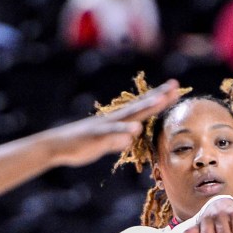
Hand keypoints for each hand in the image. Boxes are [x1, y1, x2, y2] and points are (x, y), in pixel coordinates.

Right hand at [38, 81, 179, 167]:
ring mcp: (105, 126)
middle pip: (141, 106)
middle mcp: (114, 119)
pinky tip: (135, 129)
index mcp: (117, 122)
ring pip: (129, 114)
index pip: (142, 108)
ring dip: (146, 107)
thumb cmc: (80, 146)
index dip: (158, 100)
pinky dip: (124, 130)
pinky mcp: (96, 135)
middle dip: (159, 96)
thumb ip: (117, 141)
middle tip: (176, 85)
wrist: (56, 146)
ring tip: (162, 99)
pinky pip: (112, 132)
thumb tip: (129, 139)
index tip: (175, 91)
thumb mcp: (104, 145)